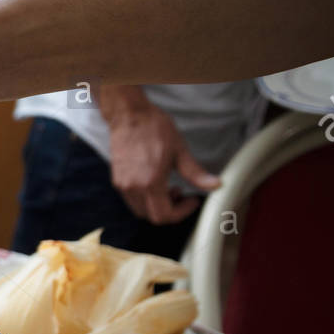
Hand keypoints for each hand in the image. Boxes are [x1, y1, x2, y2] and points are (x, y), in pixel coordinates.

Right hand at [98, 85, 220, 223]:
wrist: (129, 116)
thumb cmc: (155, 129)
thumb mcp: (180, 151)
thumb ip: (196, 173)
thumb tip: (216, 185)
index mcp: (151, 182)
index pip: (165, 216)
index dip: (182, 212)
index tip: (191, 199)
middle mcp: (134, 188)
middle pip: (152, 217)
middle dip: (170, 210)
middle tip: (180, 193)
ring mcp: (123, 186)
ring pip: (141, 210)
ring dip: (156, 205)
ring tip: (167, 186)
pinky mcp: (117, 181)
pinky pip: (133, 200)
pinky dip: (146, 198)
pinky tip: (154, 181)